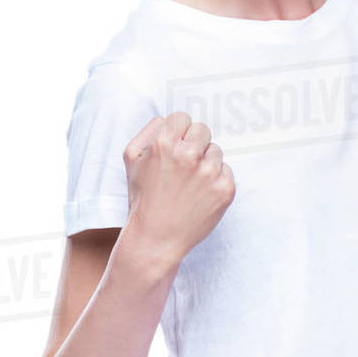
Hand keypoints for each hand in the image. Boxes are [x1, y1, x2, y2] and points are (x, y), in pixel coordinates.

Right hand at [120, 112, 235, 270]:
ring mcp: (209, 173)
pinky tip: (200, 194)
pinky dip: (216, 180)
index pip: (182, 117)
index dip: (177, 132)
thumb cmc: (142, 199)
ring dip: (205, 162)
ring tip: (189, 183)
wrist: (156, 238)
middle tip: (183, 166)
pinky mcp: (225, 189)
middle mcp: (189, 155)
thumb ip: (147, 132)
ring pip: (215, 150)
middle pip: (202, 130)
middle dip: (193, 144)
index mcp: (165, 144)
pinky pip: (226, 170)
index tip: (175, 147)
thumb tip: (166, 120)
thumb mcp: (131, 160)